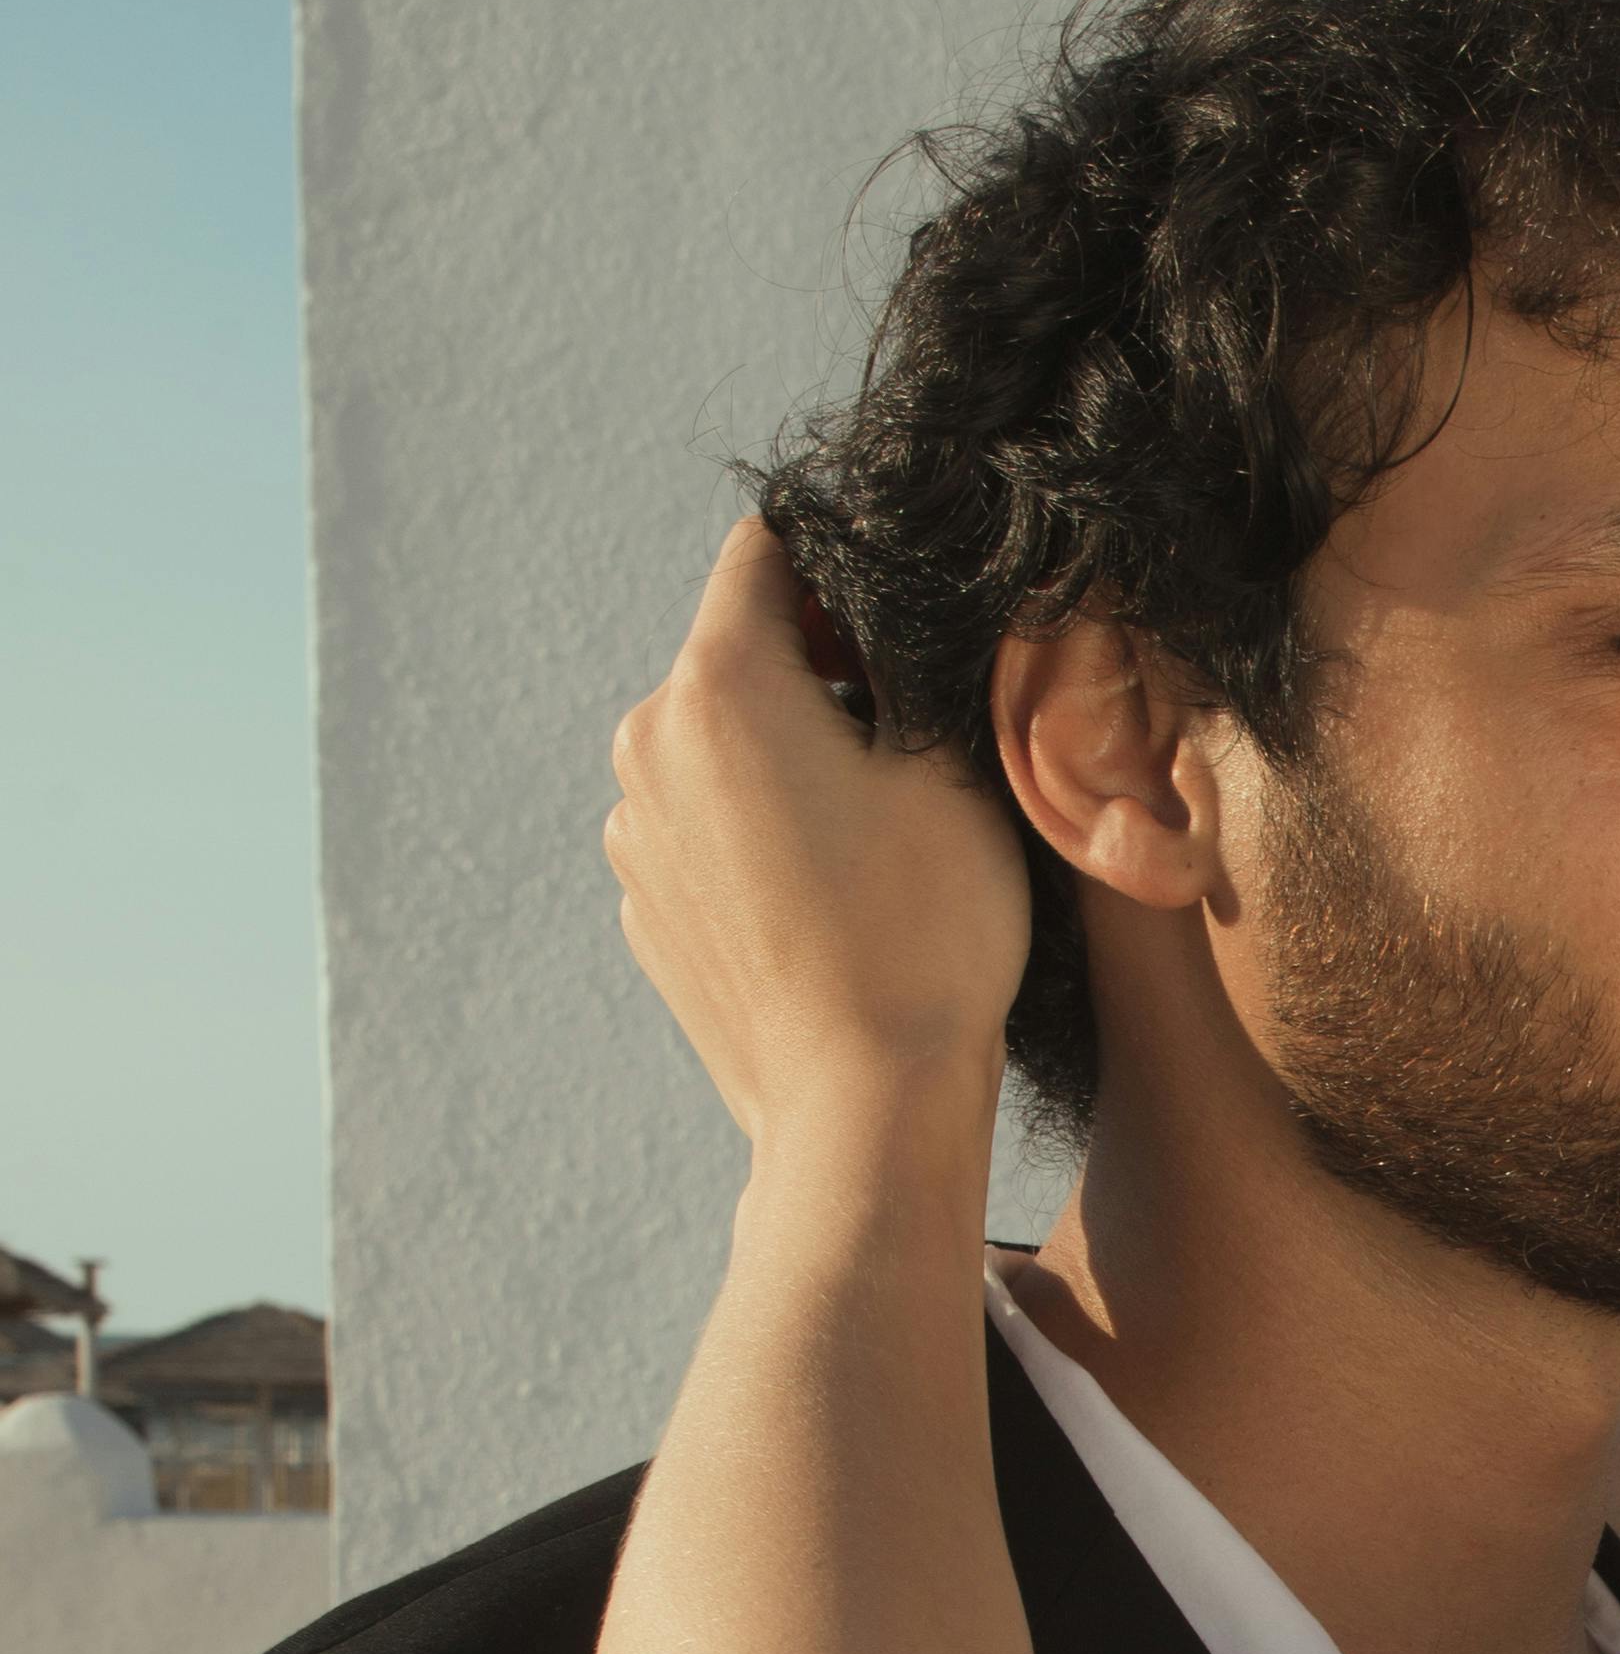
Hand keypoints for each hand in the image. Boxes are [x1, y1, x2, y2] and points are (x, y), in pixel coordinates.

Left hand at [607, 523, 1026, 1146]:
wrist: (863, 1104)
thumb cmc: (924, 929)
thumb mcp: (951, 763)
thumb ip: (907, 660)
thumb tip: (890, 620)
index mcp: (719, 683)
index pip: (763, 550)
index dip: (839, 563)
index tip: (895, 621)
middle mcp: (649, 743)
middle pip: (736, 653)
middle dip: (814, 672)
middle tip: (905, 740)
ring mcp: (636, 832)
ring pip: (720, 746)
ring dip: (785, 757)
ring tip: (871, 835)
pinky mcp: (645, 906)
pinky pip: (706, 830)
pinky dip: (759, 834)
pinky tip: (829, 898)